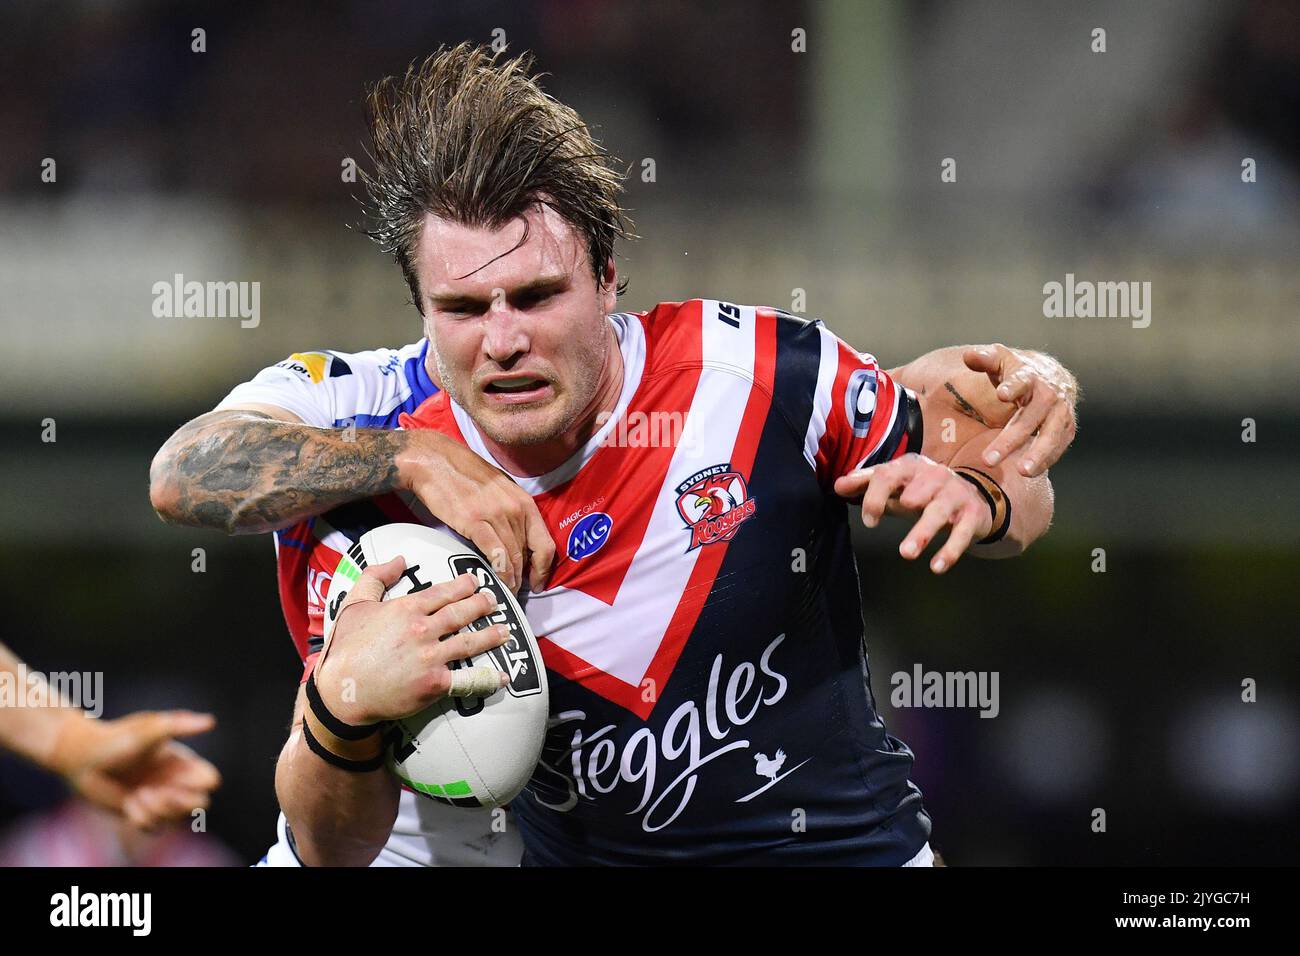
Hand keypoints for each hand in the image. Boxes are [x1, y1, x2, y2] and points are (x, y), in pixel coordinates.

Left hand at [48, 710, 220, 829]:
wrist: (82, 756)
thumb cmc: (117, 737)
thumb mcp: (150, 728)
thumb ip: (181, 725)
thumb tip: (211, 723)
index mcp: (182, 762)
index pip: (210, 780)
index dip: (200, 784)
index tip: (177, 779)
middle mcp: (172, 781)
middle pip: (199, 804)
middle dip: (182, 803)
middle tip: (161, 794)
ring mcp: (155, 798)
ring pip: (175, 819)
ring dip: (158, 809)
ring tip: (138, 794)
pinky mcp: (136, 812)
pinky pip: (151, 827)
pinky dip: (141, 817)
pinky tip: (129, 802)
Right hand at [315, 557, 510, 724]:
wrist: (342, 690)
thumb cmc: (346, 647)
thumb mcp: (354, 603)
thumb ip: (376, 576)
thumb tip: (400, 559)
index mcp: (407, 608)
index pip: (444, 593)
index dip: (463, 586)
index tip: (475, 582)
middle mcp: (423, 630)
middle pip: (462, 613)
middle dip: (482, 605)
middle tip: (495, 601)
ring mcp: (431, 658)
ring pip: (470, 642)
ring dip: (491, 636)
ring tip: (505, 631)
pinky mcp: (435, 684)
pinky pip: (468, 679)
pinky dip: (488, 679)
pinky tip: (503, 676)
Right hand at [396, 431, 554, 592]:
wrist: (436, 461)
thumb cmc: (465, 475)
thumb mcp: (500, 489)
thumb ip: (512, 512)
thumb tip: (516, 539)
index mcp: (524, 502)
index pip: (545, 543)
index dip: (544, 569)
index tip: (538, 583)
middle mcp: (516, 509)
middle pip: (527, 554)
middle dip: (523, 577)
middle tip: (516, 592)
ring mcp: (497, 515)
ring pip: (512, 556)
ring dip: (510, 578)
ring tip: (506, 591)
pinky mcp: (475, 521)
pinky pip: (494, 553)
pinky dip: (498, 571)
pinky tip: (496, 581)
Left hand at [834, 453, 991, 573]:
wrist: (971, 495)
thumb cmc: (923, 492)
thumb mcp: (896, 486)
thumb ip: (867, 485)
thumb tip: (838, 485)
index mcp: (912, 467)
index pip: (889, 474)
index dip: (874, 495)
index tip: (867, 519)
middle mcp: (936, 476)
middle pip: (914, 489)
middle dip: (896, 505)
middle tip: (876, 525)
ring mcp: (956, 494)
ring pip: (938, 512)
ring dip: (922, 532)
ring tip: (906, 553)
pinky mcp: (973, 514)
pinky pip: (962, 533)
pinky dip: (950, 550)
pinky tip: (936, 566)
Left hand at [962, 346, 1076, 476]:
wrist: (1053, 377)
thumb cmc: (1017, 371)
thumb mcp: (1000, 360)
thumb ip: (984, 359)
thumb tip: (969, 356)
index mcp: (1030, 375)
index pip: (1022, 380)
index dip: (1013, 386)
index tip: (1002, 394)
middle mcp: (1049, 394)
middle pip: (1031, 417)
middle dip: (1011, 438)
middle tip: (989, 458)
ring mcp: (1061, 413)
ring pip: (1051, 435)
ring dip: (1038, 454)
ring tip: (1021, 471)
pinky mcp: (1067, 428)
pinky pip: (1058, 447)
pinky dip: (1046, 460)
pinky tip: (1030, 473)